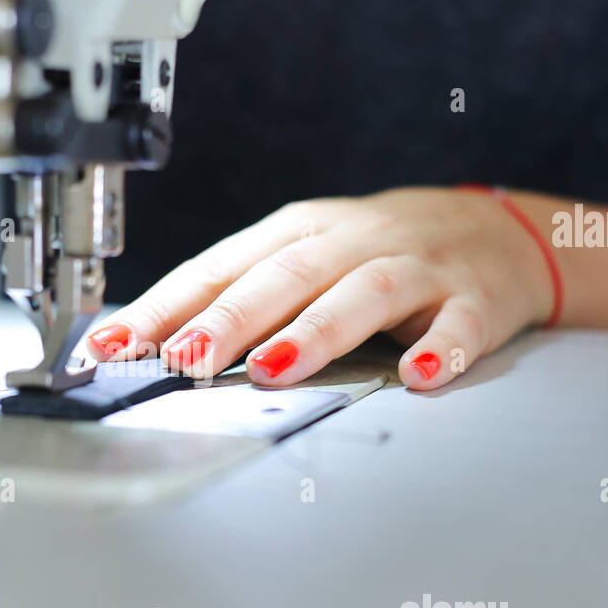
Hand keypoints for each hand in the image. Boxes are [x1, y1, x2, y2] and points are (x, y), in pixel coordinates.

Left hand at [86, 186, 554, 389]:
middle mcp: (351, 242)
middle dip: (229, 319)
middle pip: (284, 276)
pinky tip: (417, 377)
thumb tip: (151, 346)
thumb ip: (237, 298)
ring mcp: (415, 269)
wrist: (495, 231)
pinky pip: (458, 324)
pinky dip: (439, 349)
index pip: (218, 269)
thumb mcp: (302, 260)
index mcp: (297, 233)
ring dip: (316, 332)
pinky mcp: (473, 299)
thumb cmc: (375, 254)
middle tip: (185, 359)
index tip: (112, 346)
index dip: (163, 307)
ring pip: (362, 294)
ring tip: (273, 370)